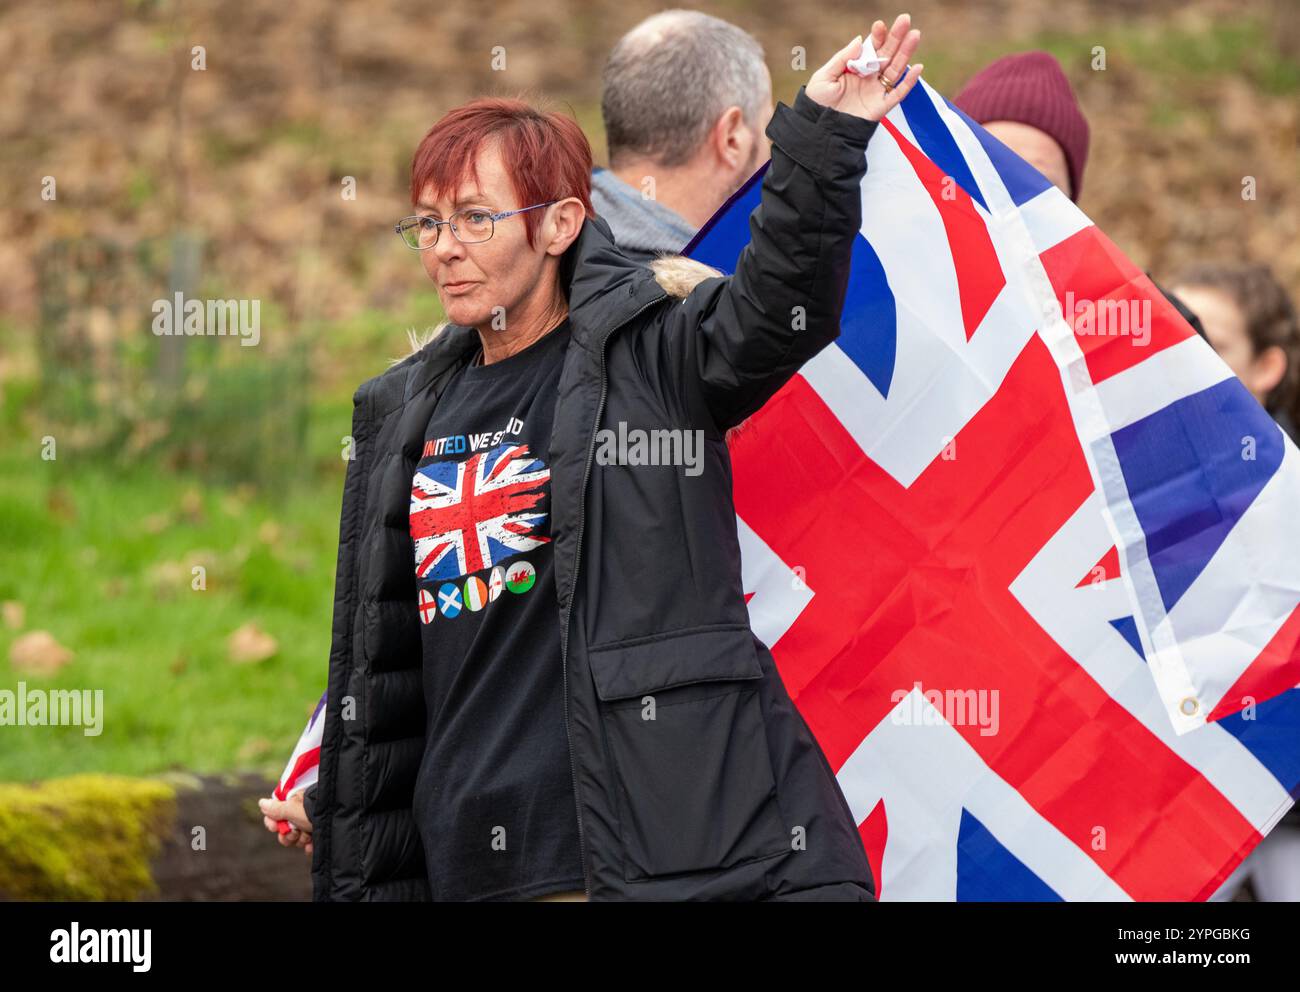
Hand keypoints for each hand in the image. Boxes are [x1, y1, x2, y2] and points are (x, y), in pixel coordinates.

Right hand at [259, 791, 313, 855]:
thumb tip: (262, 802)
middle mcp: (301, 814)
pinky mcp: (318, 835)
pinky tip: (312, 845)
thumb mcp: (294, 809)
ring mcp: (310, 825)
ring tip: (308, 835)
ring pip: (295, 839)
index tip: (277, 827)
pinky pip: (307, 845)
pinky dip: (308, 846)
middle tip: (296, 831)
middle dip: (288, 834)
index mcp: (294, 804)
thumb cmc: (315, 811)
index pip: (275, 815)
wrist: (338, 821)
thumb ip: (277, 808)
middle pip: (284, 830)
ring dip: (299, 839)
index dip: (273, 823)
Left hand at [805, 14, 922, 121]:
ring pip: (895, 69)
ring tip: (914, 35)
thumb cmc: (817, 103)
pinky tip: (917, 67)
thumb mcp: (824, 77)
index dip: (876, 36)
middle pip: (887, 54)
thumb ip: (842, 59)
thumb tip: (859, 40)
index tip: (879, 26)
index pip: (870, 48)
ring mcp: (876, 91)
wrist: (818, 130)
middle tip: (905, 20)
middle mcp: (868, 77)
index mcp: (855, 68)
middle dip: (896, 37)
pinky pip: (898, 93)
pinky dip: (909, 82)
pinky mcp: (881, 107)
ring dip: (906, 53)